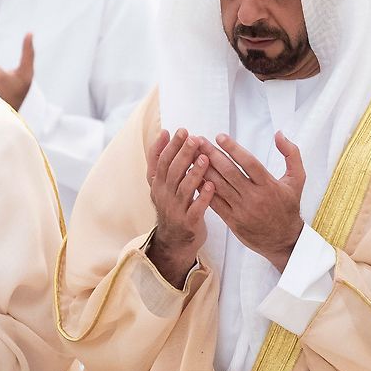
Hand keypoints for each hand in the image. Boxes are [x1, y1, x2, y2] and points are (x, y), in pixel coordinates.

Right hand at [145, 128, 213, 288]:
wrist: (174, 241)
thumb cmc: (173, 205)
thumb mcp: (163, 184)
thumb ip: (163, 161)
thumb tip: (163, 132)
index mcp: (157, 184)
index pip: (161, 161)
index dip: (170, 145)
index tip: (181, 130)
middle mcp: (163, 196)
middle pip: (172, 172)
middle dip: (183, 154)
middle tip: (194, 138)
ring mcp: (175, 210)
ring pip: (184, 189)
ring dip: (195, 173)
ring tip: (205, 158)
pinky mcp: (188, 223)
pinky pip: (196, 209)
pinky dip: (204, 198)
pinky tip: (212, 186)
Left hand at [201, 132, 304, 270]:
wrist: (283, 240)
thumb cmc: (288, 207)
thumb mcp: (297, 179)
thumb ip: (291, 154)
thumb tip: (279, 134)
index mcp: (269, 185)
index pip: (249, 162)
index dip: (233, 148)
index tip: (219, 136)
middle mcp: (254, 197)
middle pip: (229, 172)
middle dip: (211, 154)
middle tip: (198, 141)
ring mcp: (242, 210)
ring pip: (219, 186)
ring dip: (204, 169)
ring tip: (192, 155)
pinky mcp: (232, 221)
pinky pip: (214, 202)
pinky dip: (203, 189)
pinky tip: (194, 177)